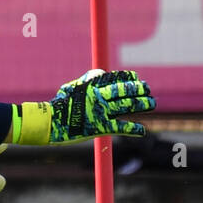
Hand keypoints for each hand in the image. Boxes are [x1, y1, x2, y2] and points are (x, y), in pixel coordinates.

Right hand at [16, 69, 155, 143]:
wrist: (49, 122)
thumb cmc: (60, 105)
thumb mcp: (73, 87)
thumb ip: (88, 79)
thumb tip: (101, 72)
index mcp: (92, 85)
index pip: (116, 78)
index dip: (128, 78)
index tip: (137, 79)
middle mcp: (99, 96)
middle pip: (125, 90)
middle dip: (139, 89)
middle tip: (148, 90)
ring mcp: (100, 111)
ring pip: (127, 106)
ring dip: (142, 104)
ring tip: (152, 103)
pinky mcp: (100, 127)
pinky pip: (121, 127)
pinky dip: (133, 129)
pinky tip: (143, 130)